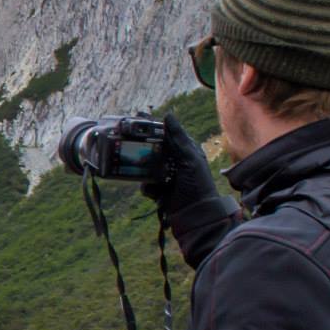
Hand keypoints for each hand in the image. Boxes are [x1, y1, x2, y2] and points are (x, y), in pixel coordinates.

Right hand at [145, 114, 238, 266]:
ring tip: (154, 178)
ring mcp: (165, 175)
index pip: (166, 132)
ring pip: (145, 166)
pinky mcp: (158, 190)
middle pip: (152, 148)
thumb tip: (168, 115)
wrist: (196, 214)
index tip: (136, 118)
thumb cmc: (198, 184)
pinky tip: (156, 193)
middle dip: (143, 149)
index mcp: (184, 150)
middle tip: (131, 146)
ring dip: (146, 172)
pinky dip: (148, 188)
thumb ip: (178, 138)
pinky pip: (145, 184)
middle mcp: (174, 160)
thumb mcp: (189, 158)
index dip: (152, 126)